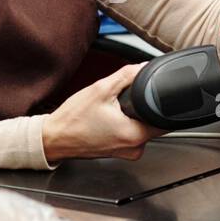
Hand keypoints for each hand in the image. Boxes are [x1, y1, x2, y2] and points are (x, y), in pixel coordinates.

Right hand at [41, 63, 168, 162]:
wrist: (54, 138)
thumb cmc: (73, 120)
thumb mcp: (100, 89)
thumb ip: (127, 76)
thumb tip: (144, 68)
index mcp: (134, 134)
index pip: (165, 117)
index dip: (162, 101)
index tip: (153, 93)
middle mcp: (135, 148)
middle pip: (156, 122)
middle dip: (145, 107)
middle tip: (123, 102)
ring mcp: (128, 153)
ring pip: (144, 128)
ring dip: (135, 116)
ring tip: (112, 111)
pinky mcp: (121, 153)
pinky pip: (133, 135)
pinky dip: (126, 124)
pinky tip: (110, 120)